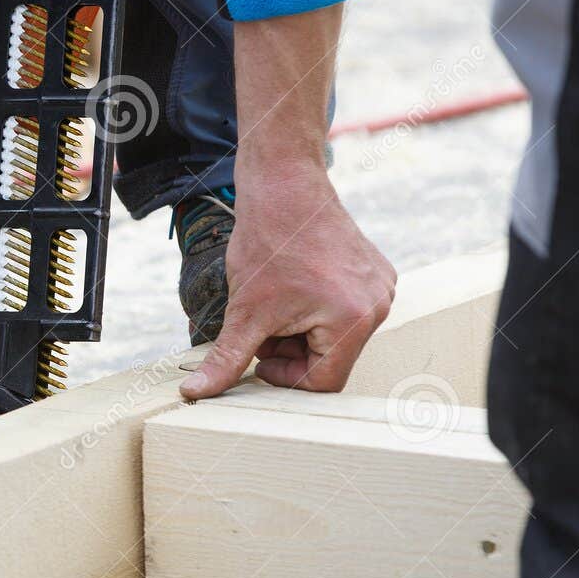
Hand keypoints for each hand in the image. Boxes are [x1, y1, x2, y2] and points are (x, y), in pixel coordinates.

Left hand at [180, 168, 395, 398]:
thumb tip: (197, 392)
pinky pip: (346, 311)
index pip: (323, 383)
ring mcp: (381, 288)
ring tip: (277, 301)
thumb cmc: (267, 242)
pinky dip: (316, 310)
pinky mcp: (376, 274)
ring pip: (336, 337)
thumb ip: (227, 359)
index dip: (284, 377)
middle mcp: (377, 307)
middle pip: (330, 360)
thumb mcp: (244, 311)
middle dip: (290, 351)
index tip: (259, 354)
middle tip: (263, 324)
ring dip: (301, 331)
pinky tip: (295, 286)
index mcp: (353, 322)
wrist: (284, 185)